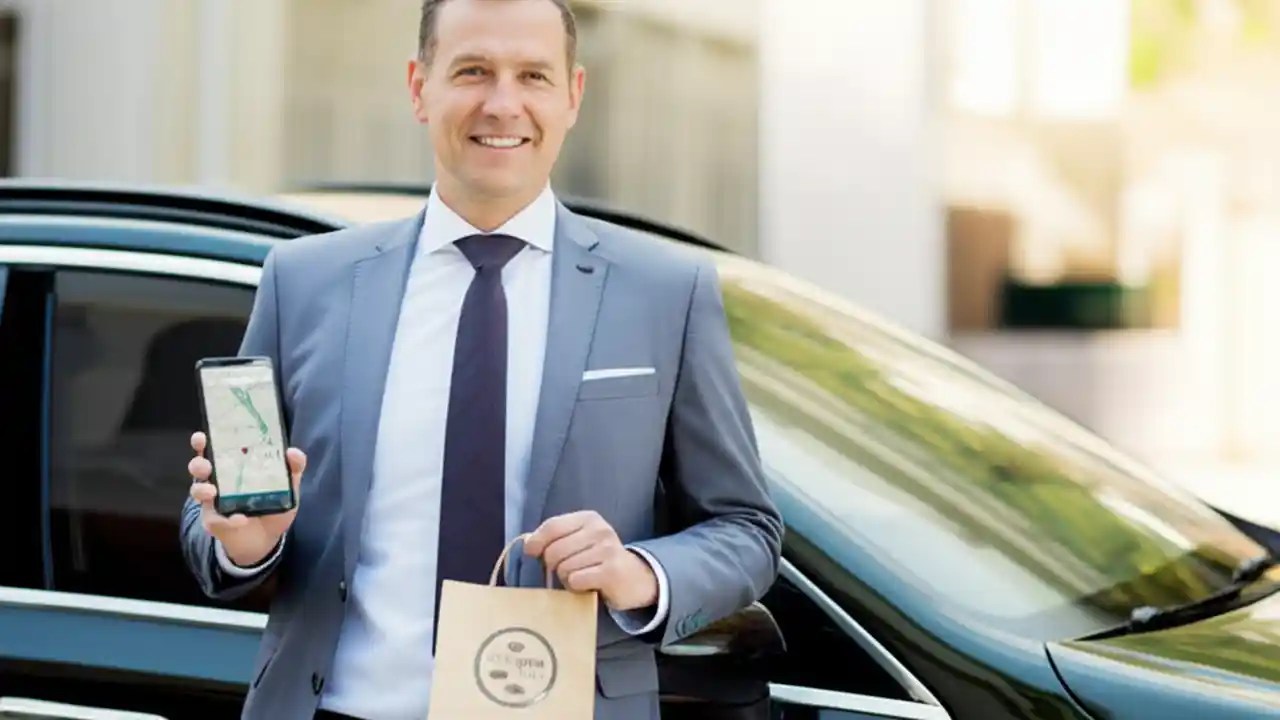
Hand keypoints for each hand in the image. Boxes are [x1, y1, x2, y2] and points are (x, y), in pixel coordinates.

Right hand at [187, 431, 303, 566]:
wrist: (268, 537)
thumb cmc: (272, 503)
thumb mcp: (287, 485)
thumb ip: (293, 468)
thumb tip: (293, 451)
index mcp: (232, 465)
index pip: (213, 447)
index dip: (203, 441)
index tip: (202, 436)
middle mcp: (217, 480)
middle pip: (199, 466)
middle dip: (198, 463)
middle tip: (206, 465)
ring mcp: (212, 501)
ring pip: (197, 490)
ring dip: (202, 489)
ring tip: (212, 491)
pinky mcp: (214, 522)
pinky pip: (215, 519)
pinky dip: (228, 519)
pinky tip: (240, 519)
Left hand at [524, 511, 657, 611]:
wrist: (636, 578)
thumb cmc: (600, 560)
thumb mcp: (581, 540)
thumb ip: (556, 538)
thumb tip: (528, 543)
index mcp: (589, 518)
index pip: (552, 526)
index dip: (536, 541)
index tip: (531, 552)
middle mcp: (599, 530)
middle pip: (554, 550)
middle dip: (553, 566)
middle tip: (566, 570)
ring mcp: (607, 550)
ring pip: (564, 568)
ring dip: (567, 579)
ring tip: (581, 577)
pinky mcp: (611, 572)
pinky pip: (576, 580)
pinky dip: (576, 587)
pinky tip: (588, 585)